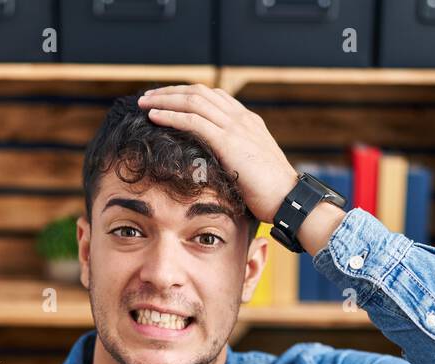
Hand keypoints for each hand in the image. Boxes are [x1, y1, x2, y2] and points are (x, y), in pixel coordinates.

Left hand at [137, 85, 298, 223]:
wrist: (290, 200)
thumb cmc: (271, 194)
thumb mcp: (251, 169)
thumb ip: (235, 159)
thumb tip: (217, 167)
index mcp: (248, 122)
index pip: (213, 97)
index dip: (187, 95)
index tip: (167, 100)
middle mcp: (242, 118)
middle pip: (199, 92)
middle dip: (170, 92)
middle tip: (148, 97)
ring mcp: (236, 127)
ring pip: (193, 101)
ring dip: (165, 100)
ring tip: (144, 103)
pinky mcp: (229, 142)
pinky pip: (193, 121)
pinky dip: (171, 116)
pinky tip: (154, 117)